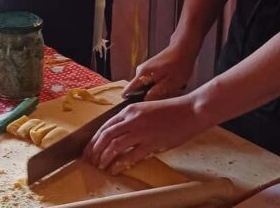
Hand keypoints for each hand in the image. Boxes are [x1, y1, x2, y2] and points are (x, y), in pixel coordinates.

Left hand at [83, 95, 208, 174]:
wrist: (190, 111)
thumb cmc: (170, 111)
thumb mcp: (146, 110)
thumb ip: (131, 120)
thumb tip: (118, 134)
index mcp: (129, 110)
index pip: (105, 126)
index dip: (94, 140)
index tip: (89, 149)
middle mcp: (132, 119)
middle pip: (106, 136)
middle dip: (95, 150)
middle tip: (90, 160)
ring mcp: (142, 131)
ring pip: (114, 145)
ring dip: (104, 157)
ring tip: (100, 166)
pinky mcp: (152, 142)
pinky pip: (131, 155)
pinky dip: (120, 163)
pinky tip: (115, 169)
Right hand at [124, 44, 197, 100]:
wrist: (184, 48)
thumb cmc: (179, 64)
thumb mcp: (170, 83)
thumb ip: (155, 93)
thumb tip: (144, 102)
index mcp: (142, 75)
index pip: (127, 92)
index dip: (132, 101)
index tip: (141, 107)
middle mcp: (140, 71)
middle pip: (138, 91)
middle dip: (149, 96)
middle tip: (164, 96)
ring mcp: (145, 69)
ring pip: (146, 87)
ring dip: (156, 90)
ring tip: (170, 88)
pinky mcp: (151, 68)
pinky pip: (152, 82)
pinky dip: (160, 85)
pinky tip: (170, 83)